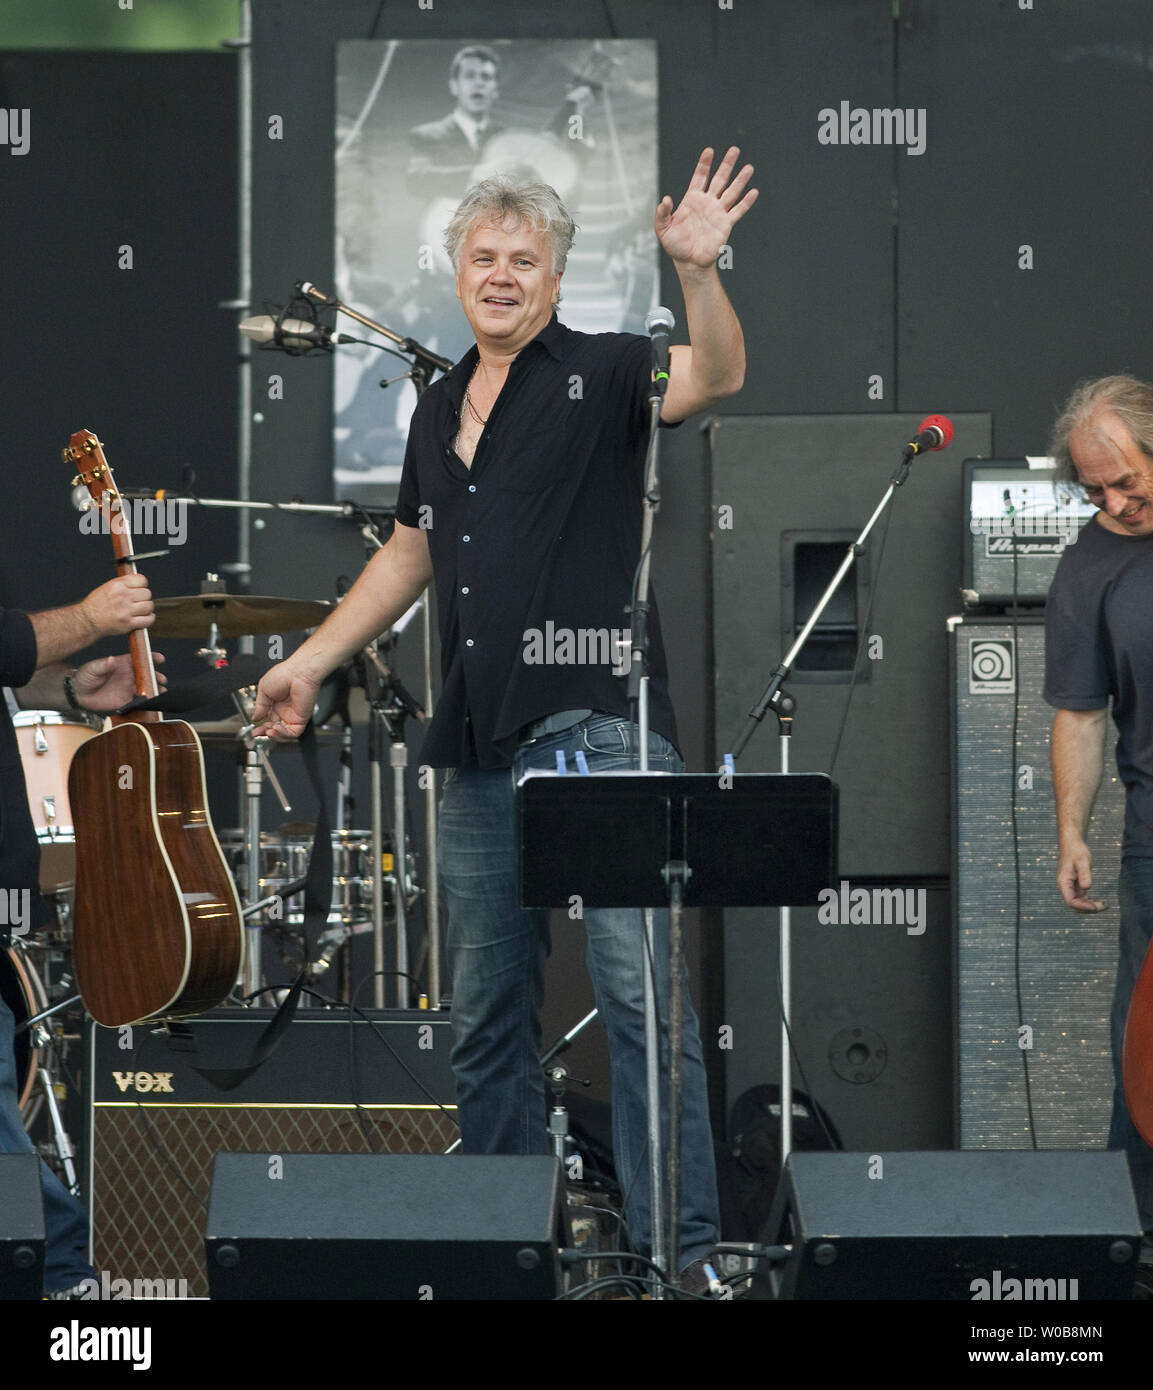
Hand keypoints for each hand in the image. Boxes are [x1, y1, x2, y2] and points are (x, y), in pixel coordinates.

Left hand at [73, 652, 165, 712]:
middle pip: (147, 675)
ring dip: (155, 690)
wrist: (77, 693)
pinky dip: (146, 703)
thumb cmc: (84, 676)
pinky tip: (151, 703)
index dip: (151, 657)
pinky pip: (138, 702)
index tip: (160, 659)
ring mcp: (128, 688)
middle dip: (156, 676)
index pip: (140, 659)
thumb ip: (103, 665)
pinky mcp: (125, 701)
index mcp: (123, 664)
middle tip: (161, 679)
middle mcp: (128, 676)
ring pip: (146, 688)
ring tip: (160, 692)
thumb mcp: (92, 668)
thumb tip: (112, 660)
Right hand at [80, 574, 153, 637]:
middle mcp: (123, 596)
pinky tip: (143, 617)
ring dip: (147, 609)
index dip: (142, 585)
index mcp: (118, 585)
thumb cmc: (96, 604)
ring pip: (149, 606)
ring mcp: (126, 610)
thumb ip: (124, 583)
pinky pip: (148, 619)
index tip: (140, 589)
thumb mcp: (108, 587)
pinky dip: (148, 619)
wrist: (88, 620)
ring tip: (140, 610)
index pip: (142, 580)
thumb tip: (140, 581)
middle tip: (139, 601)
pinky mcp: (128, 623)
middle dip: (144, 598)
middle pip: (147, 593)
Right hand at [251, 662, 319, 740]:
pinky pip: (293, 732)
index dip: (261, 727)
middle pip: (274, 729)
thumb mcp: (263, 690)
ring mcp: (293, 715)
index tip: (254, 731)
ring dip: (274, 735)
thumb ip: (259, 706)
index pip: (267, 720)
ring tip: (268, 731)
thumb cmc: (284, 674)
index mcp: (275, 703)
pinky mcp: (301, 718)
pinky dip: (284, 734)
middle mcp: (284, 710)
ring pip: (284, 734)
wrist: (298, 672)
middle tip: (259, 732)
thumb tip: (255, 717)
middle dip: (265, 733)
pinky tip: (276, 729)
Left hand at [654, 146, 757, 269]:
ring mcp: (718, 212)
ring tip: (749, 168)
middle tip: (735, 149)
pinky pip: (738, 211)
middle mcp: (707, 202)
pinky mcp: (726, 224)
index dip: (704, 164)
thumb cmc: (675, 245)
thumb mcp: (663, 228)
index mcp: (692, 199)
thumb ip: (662, 213)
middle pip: (719, 179)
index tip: (710, 151)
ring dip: (740, 180)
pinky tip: (754, 192)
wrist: (689, 263)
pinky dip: (746, 202)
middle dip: (727, 164)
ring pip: (731, 192)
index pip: (700, 177)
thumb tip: (666, 199)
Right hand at [1057, 838, 1106, 912]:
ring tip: (1105, 905)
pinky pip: (1082, 899)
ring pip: (1079, 904)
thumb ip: (1084, 874)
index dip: (1083, 906)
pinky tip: (1101, 902)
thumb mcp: (1082, 861)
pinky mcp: (1076, 886)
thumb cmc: (1076, 851)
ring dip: (1090, 907)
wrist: (1073, 844)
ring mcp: (1070, 887)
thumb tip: (1087, 888)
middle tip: (1104, 906)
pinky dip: (1090, 902)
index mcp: (1063, 882)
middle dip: (1089, 909)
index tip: (1096, 906)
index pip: (1071, 901)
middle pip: (1075, 905)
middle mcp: (1065, 887)